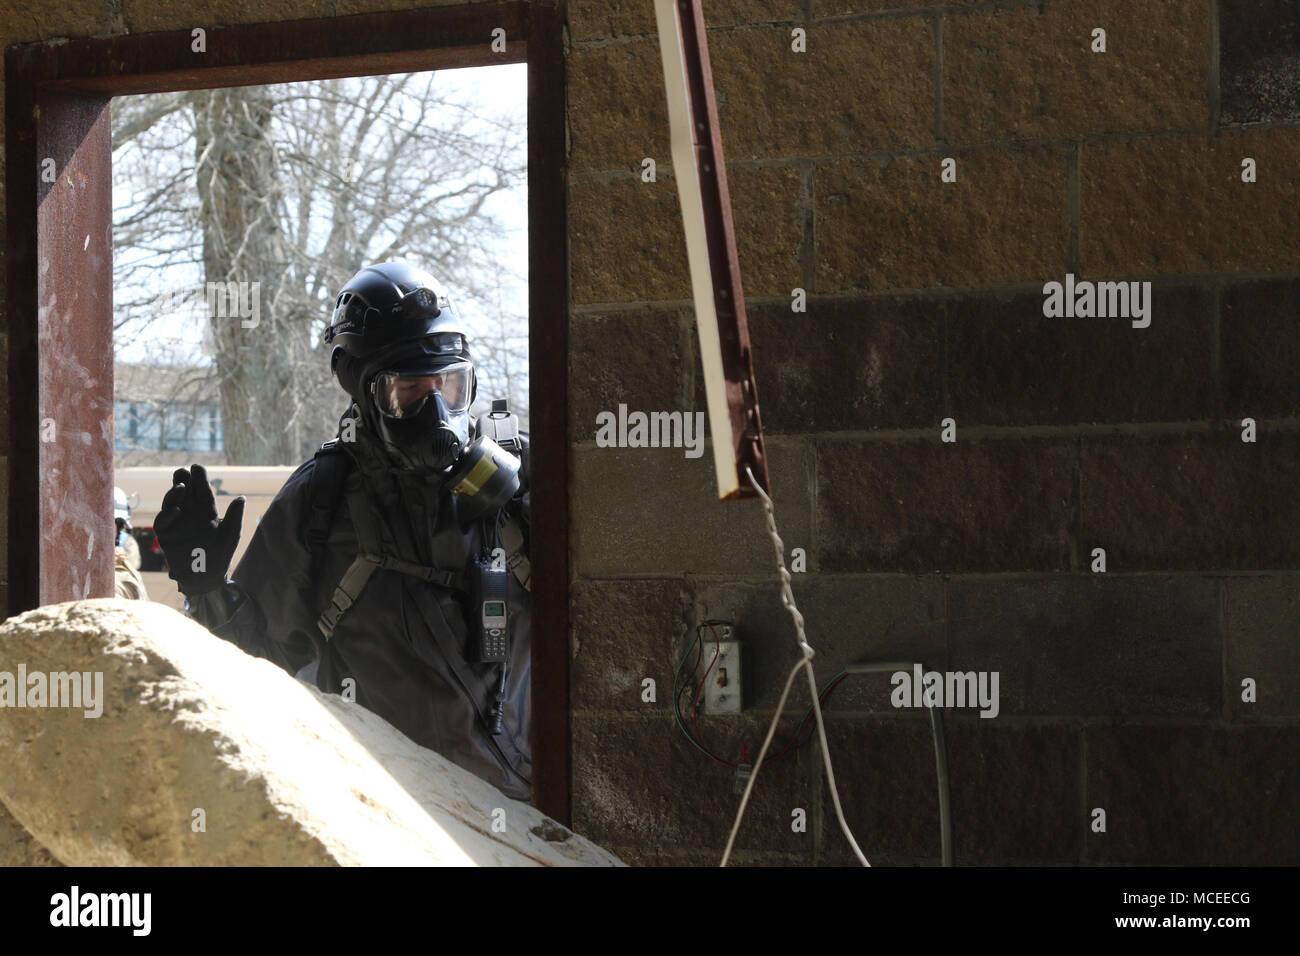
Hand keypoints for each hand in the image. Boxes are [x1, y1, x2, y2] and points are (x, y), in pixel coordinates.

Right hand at [153, 464, 245, 595]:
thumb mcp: (230, 534)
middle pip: (184, 492)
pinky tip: (176, 509)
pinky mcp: (166, 535)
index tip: (197, 466)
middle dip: (182, 480)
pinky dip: (168, 515)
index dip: (199, 479)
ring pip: (171, 503)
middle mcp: (190, 513)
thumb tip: (241, 498)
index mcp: (206, 511)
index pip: (202, 491)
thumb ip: (234, 517)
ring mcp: (177, 523)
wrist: (207, 576)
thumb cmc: (220, 554)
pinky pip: (163, 522)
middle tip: (183, 471)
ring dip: (174, 494)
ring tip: (182, 487)